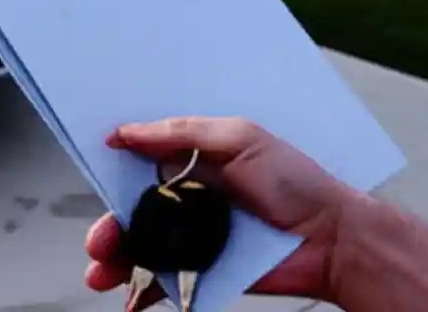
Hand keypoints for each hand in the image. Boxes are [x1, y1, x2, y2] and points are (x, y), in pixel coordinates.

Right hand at [84, 117, 362, 307]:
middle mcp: (186, 199)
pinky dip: (140, 291)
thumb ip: (182, 133)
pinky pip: (163, 281)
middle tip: (99, 241)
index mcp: (191, 162)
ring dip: (115, 261)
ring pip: (140, 248)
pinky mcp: (203, 271)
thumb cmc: (295, 183)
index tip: (93, 177)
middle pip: (131, 212)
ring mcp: (192, 237)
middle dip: (108, 228)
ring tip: (101, 272)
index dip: (111, 172)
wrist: (333, 240)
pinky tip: (129, 297)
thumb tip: (125, 132)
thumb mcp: (239, 138)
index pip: (137, 165)